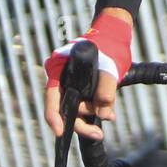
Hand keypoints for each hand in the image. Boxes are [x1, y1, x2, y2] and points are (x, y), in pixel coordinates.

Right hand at [43, 10, 133, 142]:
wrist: (115, 33)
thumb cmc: (109, 44)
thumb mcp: (110, 66)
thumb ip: (107, 90)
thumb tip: (104, 114)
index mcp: (59, 68)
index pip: (52, 98)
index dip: (54, 117)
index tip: (60, 132)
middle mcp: (62, 77)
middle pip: (64, 107)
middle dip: (80, 122)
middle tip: (97, 133)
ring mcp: (71, 82)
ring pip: (76, 106)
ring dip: (90, 114)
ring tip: (109, 114)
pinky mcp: (81, 85)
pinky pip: (84, 101)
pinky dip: (94, 108)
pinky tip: (107, 111)